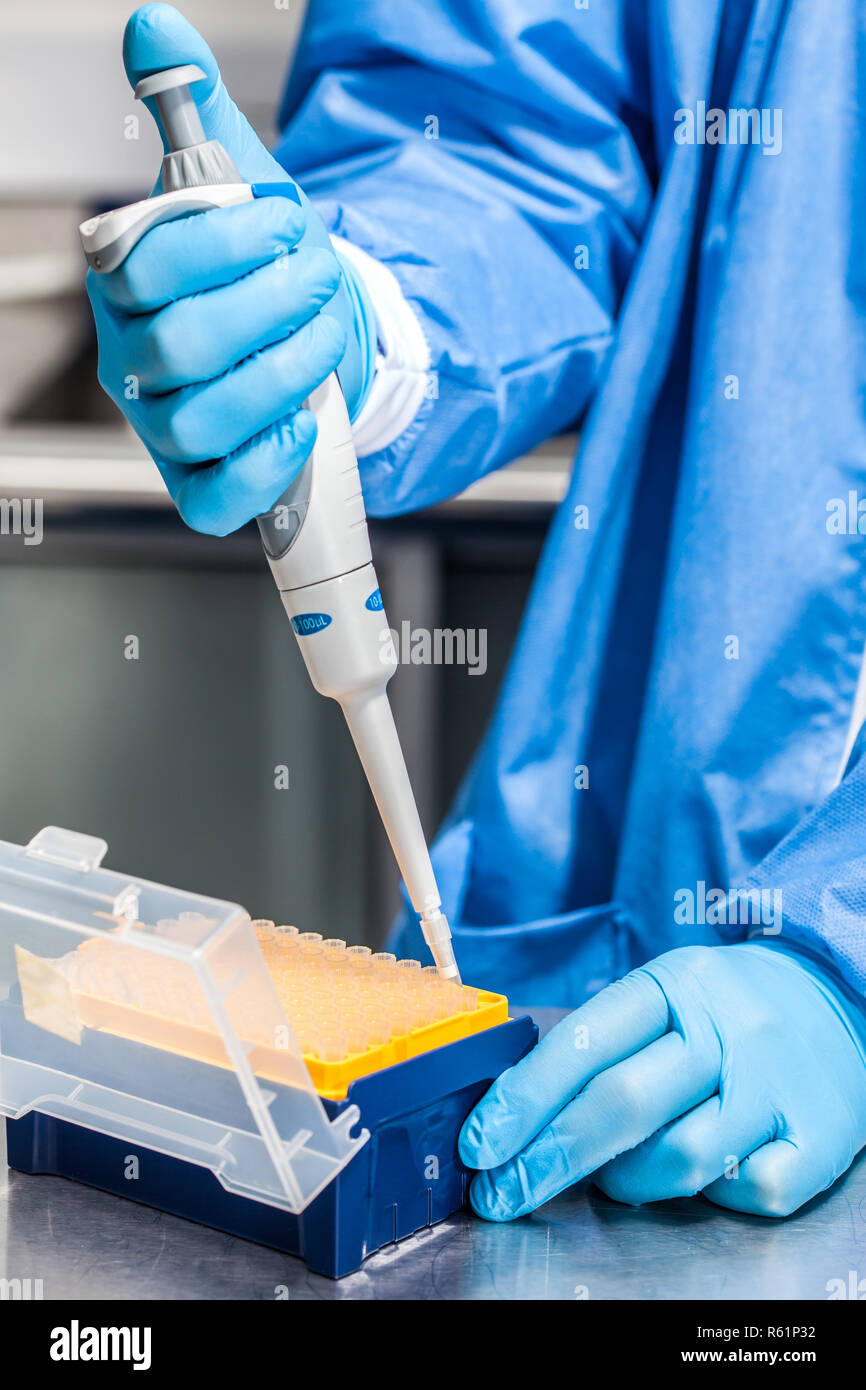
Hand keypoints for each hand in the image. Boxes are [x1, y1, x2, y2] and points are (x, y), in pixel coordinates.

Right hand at [86, 3, 375, 534]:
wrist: (304, 337)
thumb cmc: (259, 267)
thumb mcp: (237, 179)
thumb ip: (194, 106)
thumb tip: (154, 26)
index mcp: (123, 281)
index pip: (147, 262)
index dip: (229, 239)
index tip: (289, 220)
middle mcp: (131, 358)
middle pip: (181, 344)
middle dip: (275, 304)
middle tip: (321, 279)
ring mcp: (162, 427)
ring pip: (205, 418)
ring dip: (286, 371)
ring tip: (325, 336)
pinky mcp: (201, 483)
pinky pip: (214, 498)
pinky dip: (266, 460)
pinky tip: (302, 418)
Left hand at [459, 944, 865, 1218]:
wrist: (836, 990)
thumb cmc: (726, 1005)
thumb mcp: (665, 993)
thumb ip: (602, 1042)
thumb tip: (516, 1110)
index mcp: (676, 984)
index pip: (586, 1041)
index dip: (524, 1098)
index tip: (480, 1145)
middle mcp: (728, 1028)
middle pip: (622, 1103)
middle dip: (549, 1157)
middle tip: (503, 1192)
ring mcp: (776, 1084)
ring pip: (681, 1157)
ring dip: (630, 1181)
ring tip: (615, 1178)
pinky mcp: (821, 1135)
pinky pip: (753, 1189)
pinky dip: (718, 1196)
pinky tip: (704, 1178)